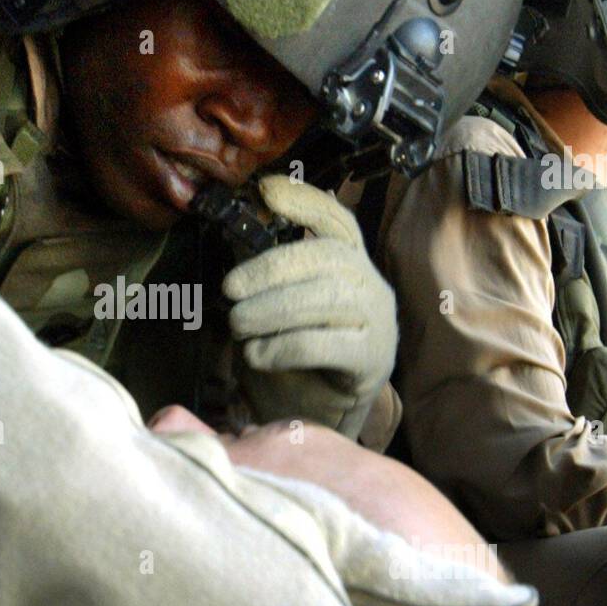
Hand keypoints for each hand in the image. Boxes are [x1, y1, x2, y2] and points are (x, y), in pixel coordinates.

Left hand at [223, 175, 397, 437]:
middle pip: (327, 257)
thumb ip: (263, 273)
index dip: (304, 200)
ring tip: (238, 325)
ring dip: (271, 310)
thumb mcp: (275, 304)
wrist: (320, 414)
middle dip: (270, 268)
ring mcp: (377, 322)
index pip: (336, 221)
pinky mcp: (372, 361)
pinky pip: (327, 344)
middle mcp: (370, 285)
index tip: (265, 191)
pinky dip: (283, 347)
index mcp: (349, 263)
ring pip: (326, 298)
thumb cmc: (294, 353)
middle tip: (229, 290)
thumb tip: (231, 229)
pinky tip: (256, 355)